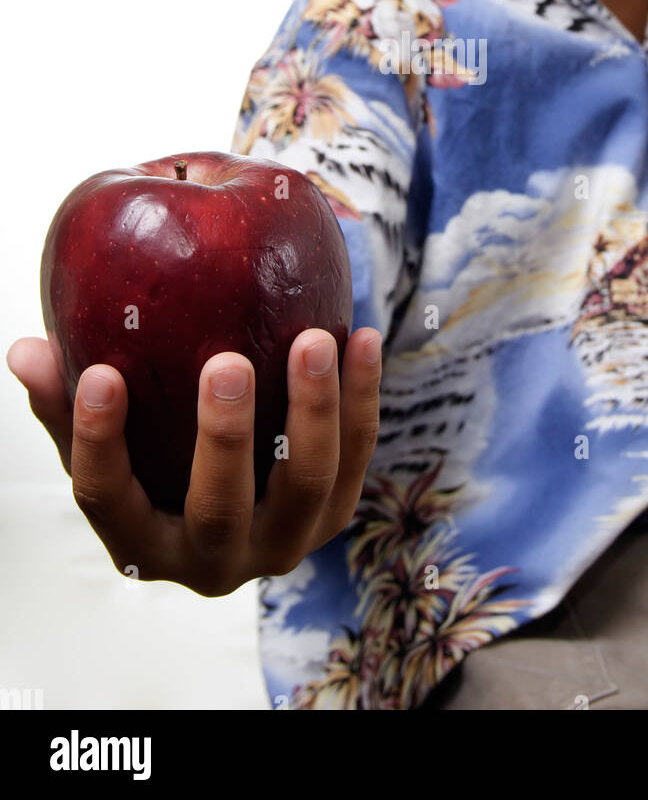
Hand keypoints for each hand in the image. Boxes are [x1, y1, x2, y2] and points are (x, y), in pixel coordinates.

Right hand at [6, 327, 381, 596]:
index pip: (108, 502)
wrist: (242, 493)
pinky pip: (356, 458)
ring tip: (312, 340)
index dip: (98, 443)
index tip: (100, 374)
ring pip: (306, 486)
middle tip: (227, 363)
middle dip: (225, 437)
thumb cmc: (155, 456)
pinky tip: (362, 338)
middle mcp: (214, 560)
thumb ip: (68, 400)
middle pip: (220, 508)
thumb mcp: (110, 439)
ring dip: (313, 411)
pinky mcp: (332, 517)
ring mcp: (280, 543)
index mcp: (143, 543)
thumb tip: (26, 348)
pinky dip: (361, 400)